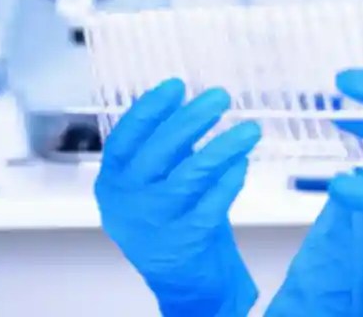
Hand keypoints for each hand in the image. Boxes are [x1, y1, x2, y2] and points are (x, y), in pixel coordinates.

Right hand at [95, 78, 262, 315]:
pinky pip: (213, 203)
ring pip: (190, 177)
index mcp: (112, 181)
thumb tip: (192, 101)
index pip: (124, 139)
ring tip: (250, 129)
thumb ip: (164, 147)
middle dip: (191, 120)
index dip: (148, 110)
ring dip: (222, 148)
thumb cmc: (166, 214)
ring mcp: (157, 222)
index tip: (176, 85)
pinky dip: (229, 180)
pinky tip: (242, 163)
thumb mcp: (151, 180)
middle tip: (221, 96)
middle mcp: (128, 202)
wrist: (178, 277)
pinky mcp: (187, 241)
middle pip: (158, 153)